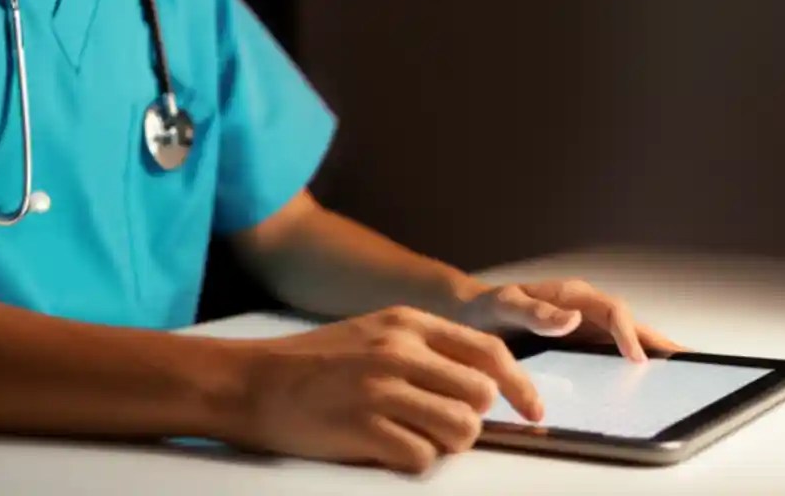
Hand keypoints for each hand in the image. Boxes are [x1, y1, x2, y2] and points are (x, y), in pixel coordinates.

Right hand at [235, 306, 540, 473]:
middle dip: (472, 420)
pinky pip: (422, 458)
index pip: (489, 352)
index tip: (532, 410)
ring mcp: (382, 390)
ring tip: (411, 437)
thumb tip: (480, 384)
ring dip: (445, 444)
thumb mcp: (373, 333)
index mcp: (406, 324)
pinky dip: (411, 460)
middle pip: (481, 396)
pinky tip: (384, 448)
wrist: (252, 382)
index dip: (521, 386)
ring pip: (460, 430)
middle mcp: (399, 352)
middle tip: (443, 427)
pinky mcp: (364, 428)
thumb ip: (425, 349)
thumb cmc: (314, 363)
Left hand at [456, 278, 684, 361]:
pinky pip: (611, 348)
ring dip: (653, 348)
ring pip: (625, 335)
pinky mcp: (579, 340)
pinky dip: (634, 357)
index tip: (638, 359)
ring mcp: (583, 323)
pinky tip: (647, 375)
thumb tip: (571, 318)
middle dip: (658, 340)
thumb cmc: (485, 309)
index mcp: (571, 295)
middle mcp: (583, 306)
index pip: (612, 311)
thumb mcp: (503, 307)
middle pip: (629, 322)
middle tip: (688, 360)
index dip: (628, 333)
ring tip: (683, 368)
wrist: (470, 313)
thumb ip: (534, 311)